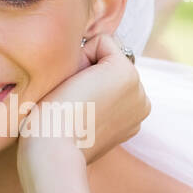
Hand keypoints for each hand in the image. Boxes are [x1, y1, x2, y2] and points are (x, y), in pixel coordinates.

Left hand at [17, 34, 149, 168]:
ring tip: (74, 98)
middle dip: (85, 74)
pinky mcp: (126, 73)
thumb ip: (89, 98)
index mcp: (130, 118)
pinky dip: (83, 55)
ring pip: (104, 53)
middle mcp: (141, 103)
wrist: (51, 150)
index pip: (106, 80)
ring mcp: (138, 89)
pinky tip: (77, 86)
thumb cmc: (51, 137)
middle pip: (107, 64)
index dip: (81, 85)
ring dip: (83, 68)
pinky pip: (102, 41)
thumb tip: (82, 70)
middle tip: (72, 107)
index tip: (73, 114)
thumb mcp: (77, 117)